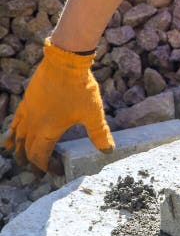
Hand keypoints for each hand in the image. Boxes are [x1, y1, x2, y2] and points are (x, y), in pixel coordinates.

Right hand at [4, 38, 113, 174]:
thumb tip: (108, 151)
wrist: (65, 62)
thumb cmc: (79, 89)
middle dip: (30, 162)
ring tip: (16, 156)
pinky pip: (16, 119)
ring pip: (17, 134)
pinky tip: (15, 130)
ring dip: (18, 147)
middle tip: (35, 173)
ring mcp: (28, 110)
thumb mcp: (94, 115)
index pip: (39, 156)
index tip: (55, 171)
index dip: (45, 167)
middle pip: (26, 148)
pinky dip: (14, 129)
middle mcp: (33, 122)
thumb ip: (100, 134)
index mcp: (46, 130)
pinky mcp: (28, 99)